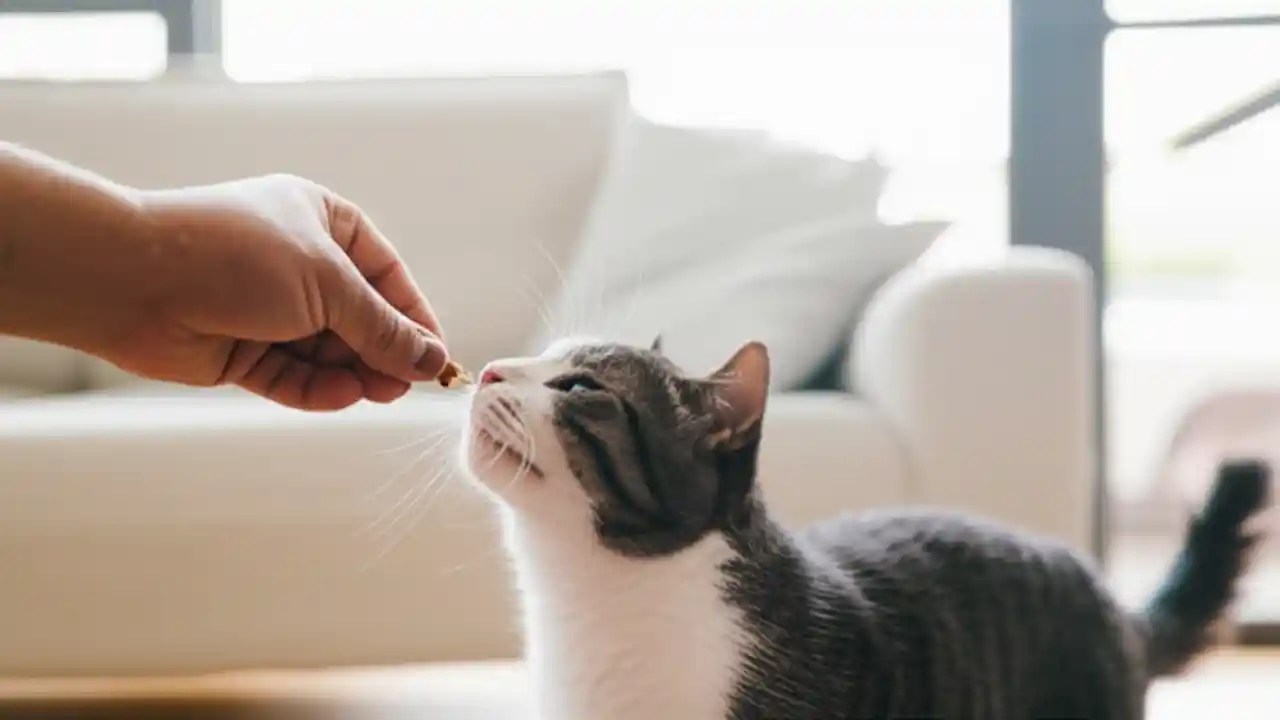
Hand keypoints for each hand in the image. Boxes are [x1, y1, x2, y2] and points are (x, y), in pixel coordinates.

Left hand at [117, 174, 447, 409]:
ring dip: (353, 373)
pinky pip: (292, 374)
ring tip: (374, 393)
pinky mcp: (242, 350)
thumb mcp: (328, 285)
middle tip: (406, 386)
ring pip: (328, 351)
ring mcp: (268, 308)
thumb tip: (431, 360)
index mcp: (323, 222)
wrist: (132, 278)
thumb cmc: (235, 256)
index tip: (437, 358)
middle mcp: (298, 264)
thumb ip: (382, 328)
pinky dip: (316, 388)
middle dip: (383, 352)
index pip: (387, 275)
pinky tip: (339, 396)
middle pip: (360, 318)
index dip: (415, 317)